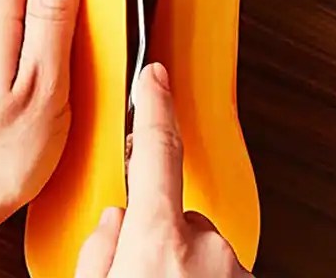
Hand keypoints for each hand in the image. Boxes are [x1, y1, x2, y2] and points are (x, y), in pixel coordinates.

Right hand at [75, 63, 253, 277]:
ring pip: (200, 249)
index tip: (155, 77)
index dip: (154, 106)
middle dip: (157, 234)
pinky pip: (221, 271)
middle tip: (134, 272)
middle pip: (176, 214)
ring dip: (181, 266)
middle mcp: (206, 250)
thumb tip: (114, 226)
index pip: (156, 150)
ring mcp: (236, 271)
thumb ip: (99, 249)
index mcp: (158, 241)